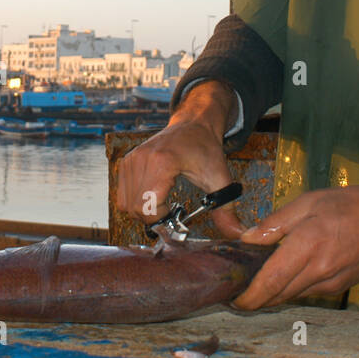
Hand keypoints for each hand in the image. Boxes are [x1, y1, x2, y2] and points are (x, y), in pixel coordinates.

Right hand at [116, 81, 244, 237]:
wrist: (194, 124)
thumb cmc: (206, 149)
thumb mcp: (220, 178)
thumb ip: (226, 208)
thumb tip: (235, 234)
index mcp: (162, 163)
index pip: (147, 206)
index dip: (160, 219)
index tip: (177, 214)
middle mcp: (142, 159)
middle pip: (135, 208)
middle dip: (153, 217)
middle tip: (171, 211)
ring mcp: (131, 159)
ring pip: (125, 204)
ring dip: (143, 211)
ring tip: (163, 203)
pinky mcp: (127, 161)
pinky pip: (122, 194)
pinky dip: (135, 201)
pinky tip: (154, 195)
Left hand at [232, 181, 358, 309]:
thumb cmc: (352, 204)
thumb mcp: (309, 201)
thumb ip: (276, 223)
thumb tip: (248, 239)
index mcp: (308, 244)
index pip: (271, 280)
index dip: (249, 295)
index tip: (233, 298)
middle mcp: (319, 270)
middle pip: (278, 295)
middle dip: (255, 298)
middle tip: (236, 289)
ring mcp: (330, 283)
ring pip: (291, 296)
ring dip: (272, 294)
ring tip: (256, 280)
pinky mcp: (338, 288)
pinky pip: (307, 292)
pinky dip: (291, 288)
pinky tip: (285, 274)